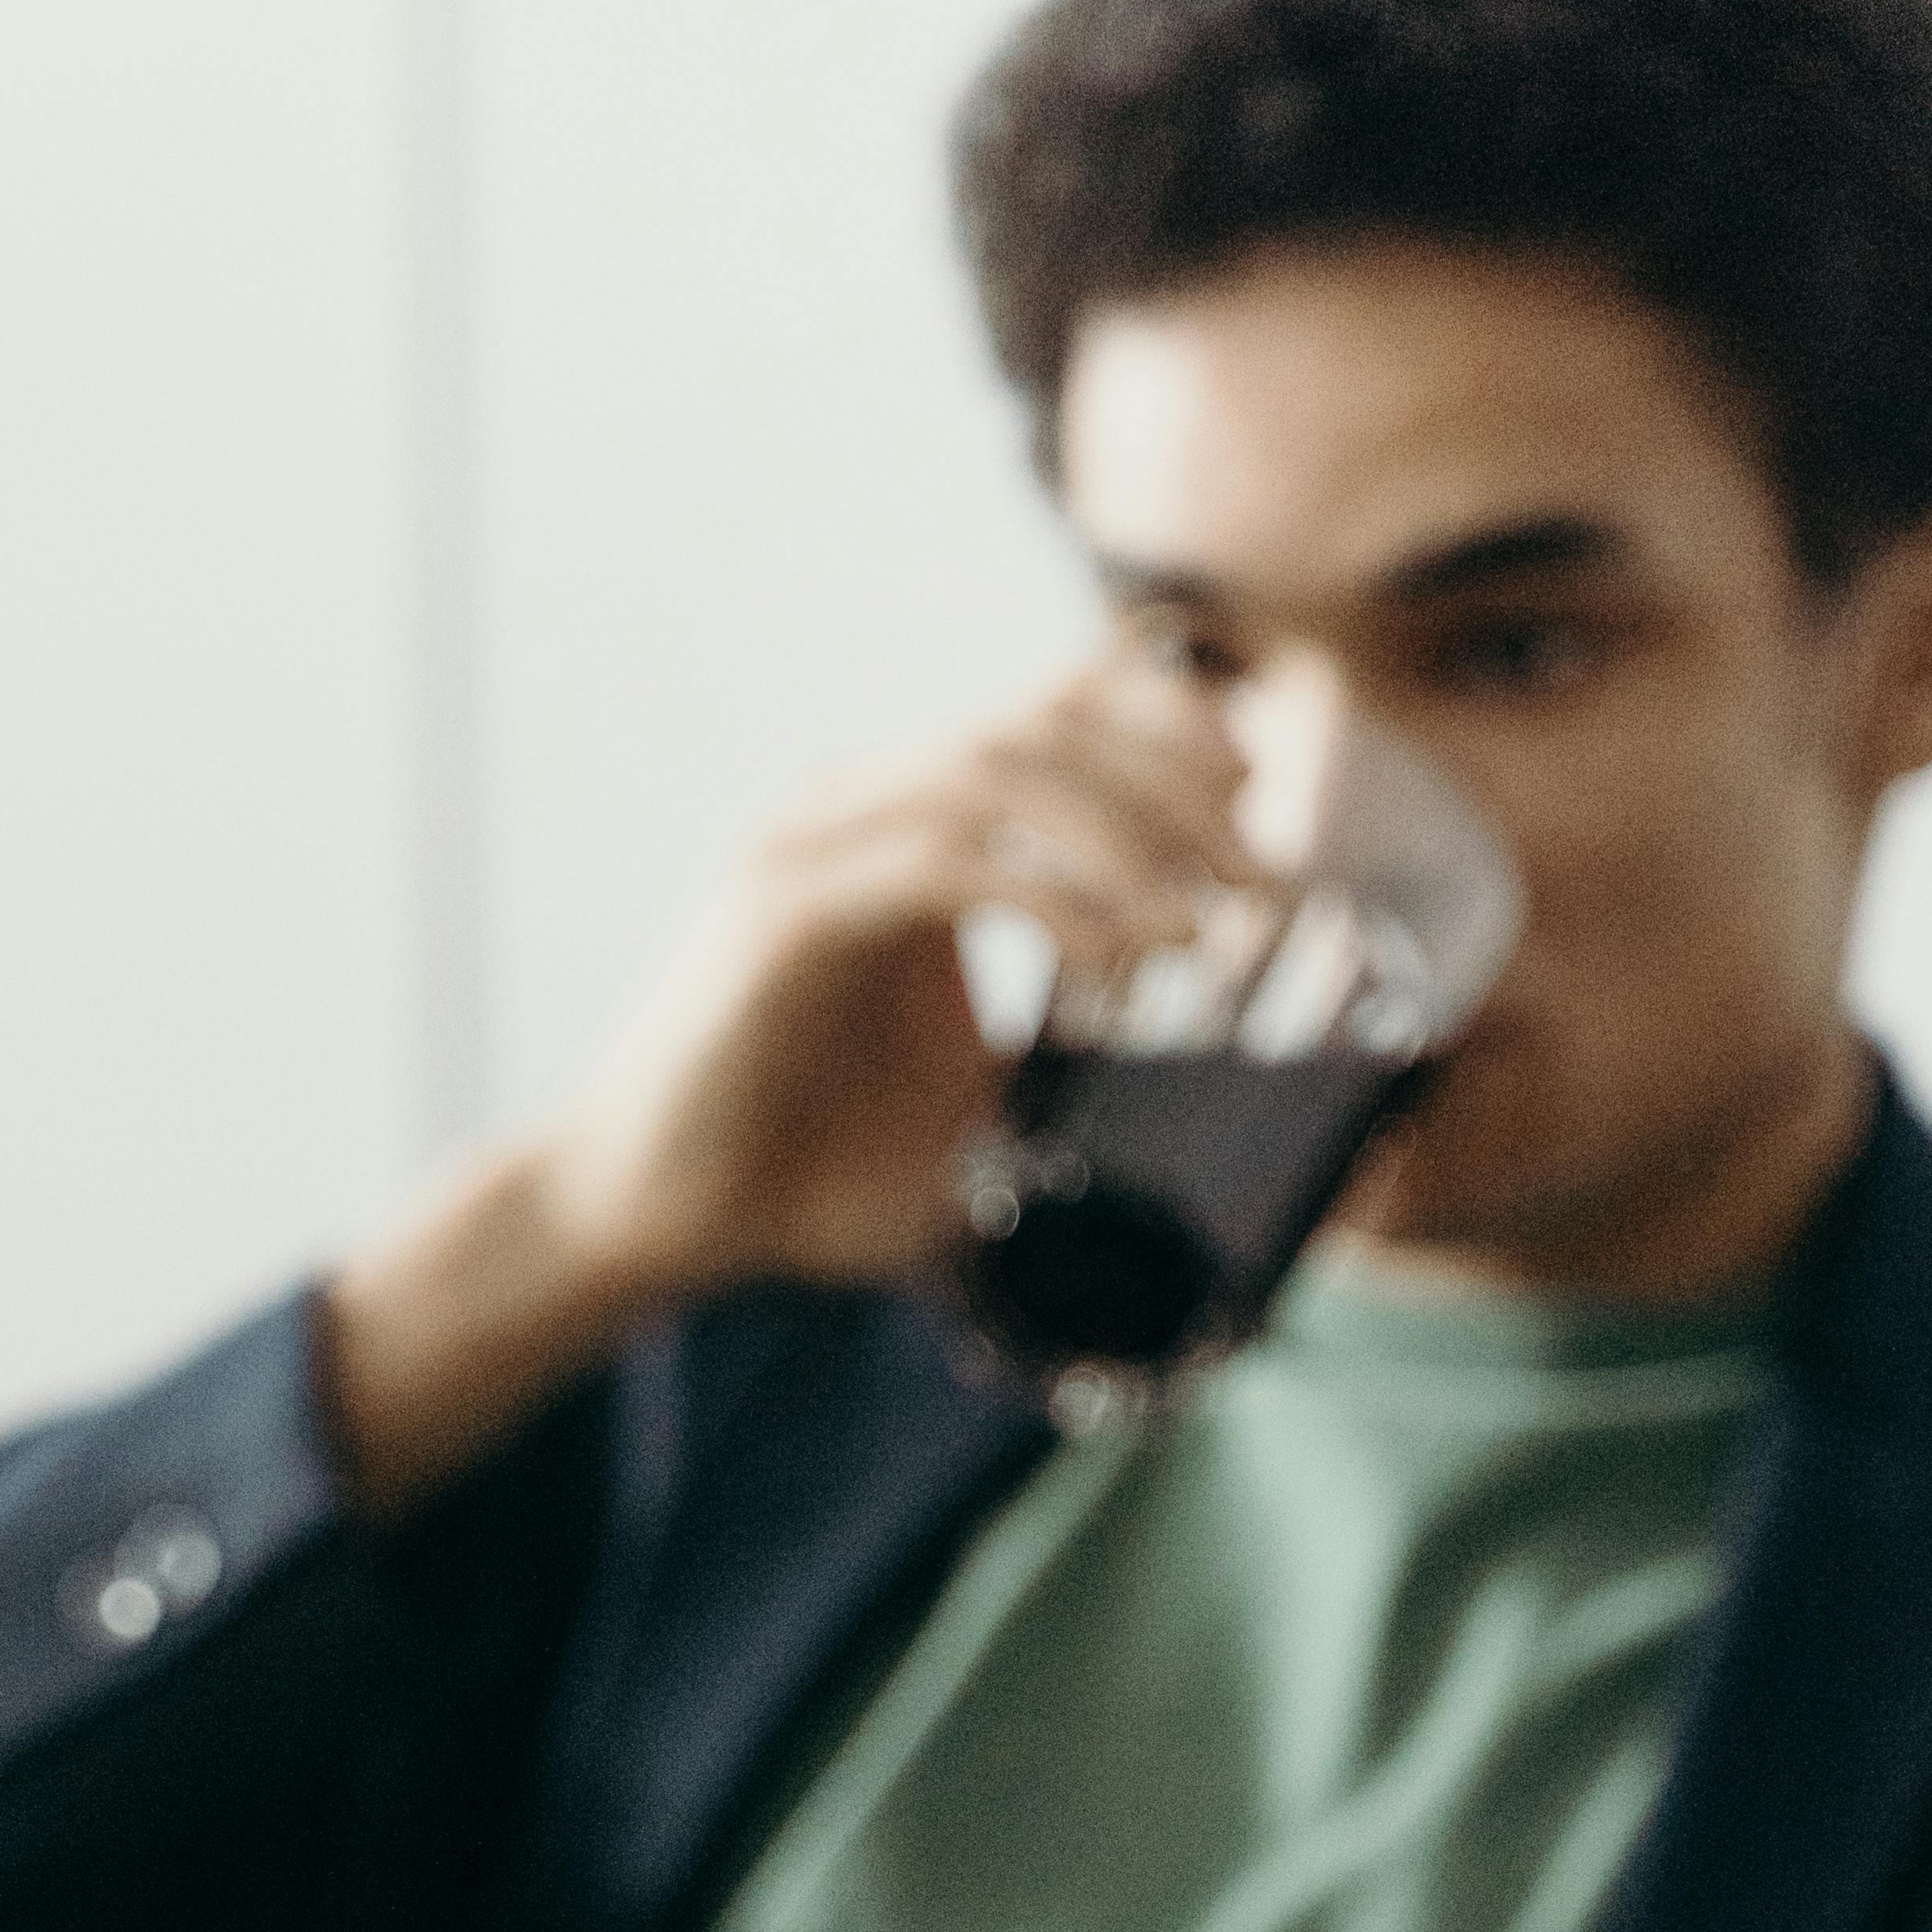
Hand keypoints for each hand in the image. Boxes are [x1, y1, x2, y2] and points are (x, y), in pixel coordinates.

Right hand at [537, 658, 1263, 1301]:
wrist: (660, 1219)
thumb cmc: (806, 1175)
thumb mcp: (978, 1113)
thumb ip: (1066, 1073)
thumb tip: (1200, 1117)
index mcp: (907, 833)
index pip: (1053, 712)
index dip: (1168, 730)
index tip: (1257, 804)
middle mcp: (861, 813)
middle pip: (1047, 723)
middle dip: (1180, 790)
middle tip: (1271, 883)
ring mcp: (815, 850)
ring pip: (1003, 774)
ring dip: (1131, 840)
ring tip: (1216, 923)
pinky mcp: (785, 912)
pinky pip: (944, 862)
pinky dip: (1050, 899)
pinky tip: (1123, 964)